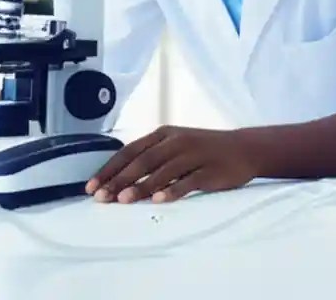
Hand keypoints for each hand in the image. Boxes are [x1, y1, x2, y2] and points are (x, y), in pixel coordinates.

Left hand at [86, 126, 261, 203]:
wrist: (245, 149)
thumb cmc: (204, 150)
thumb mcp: (176, 146)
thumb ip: (153, 158)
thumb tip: (120, 180)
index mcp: (164, 134)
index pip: (130, 151)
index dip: (109, 169)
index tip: (91, 186)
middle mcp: (176, 141)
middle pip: (142, 161)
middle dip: (119, 180)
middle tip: (101, 198)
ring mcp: (194, 154)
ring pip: (162, 171)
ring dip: (141, 186)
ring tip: (123, 200)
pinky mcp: (210, 170)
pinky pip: (188, 181)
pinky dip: (173, 190)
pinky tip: (159, 201)